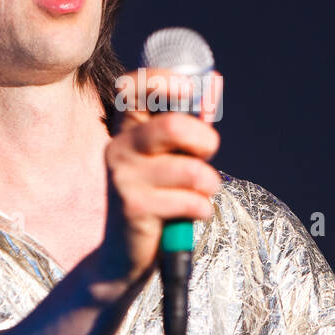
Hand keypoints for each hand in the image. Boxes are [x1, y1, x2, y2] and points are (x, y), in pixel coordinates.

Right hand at [93, 68, 223, 288]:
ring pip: (190, 170)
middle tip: (207, 156)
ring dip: (208, 184)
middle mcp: (119, 147)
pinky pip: (190, 201)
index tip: (189, 89)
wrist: (124, 254)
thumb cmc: (157, 196)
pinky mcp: (134, 207)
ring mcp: (123, 177)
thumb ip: (191, 120)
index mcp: (126, 128)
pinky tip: (188, 214)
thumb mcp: (173, 154)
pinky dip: (201, 209)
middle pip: (174, 126)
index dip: (164, 79)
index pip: (133, 86)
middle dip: (205, 142)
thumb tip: (214, 80)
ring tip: (199, 192)